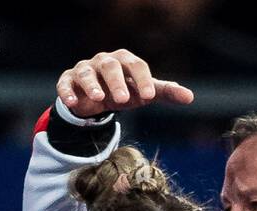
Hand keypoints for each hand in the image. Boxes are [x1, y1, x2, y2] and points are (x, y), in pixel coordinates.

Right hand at [58, 49, 193, 118]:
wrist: (96, 99)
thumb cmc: (125, 91)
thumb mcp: (144, 93)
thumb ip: (165, 92)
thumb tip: (190, 97)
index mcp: (126, 61)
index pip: (136, 65)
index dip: (142, 79)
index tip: (149, 97)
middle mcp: (105, 61)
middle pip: (111, 66)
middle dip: (117, 82)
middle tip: (124, 100)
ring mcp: (85, 69)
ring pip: (88, 73)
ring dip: (93, 85)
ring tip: (100, 99)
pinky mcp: (68, 80)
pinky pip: (66, 83)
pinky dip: (68, 91)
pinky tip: (73, 103)